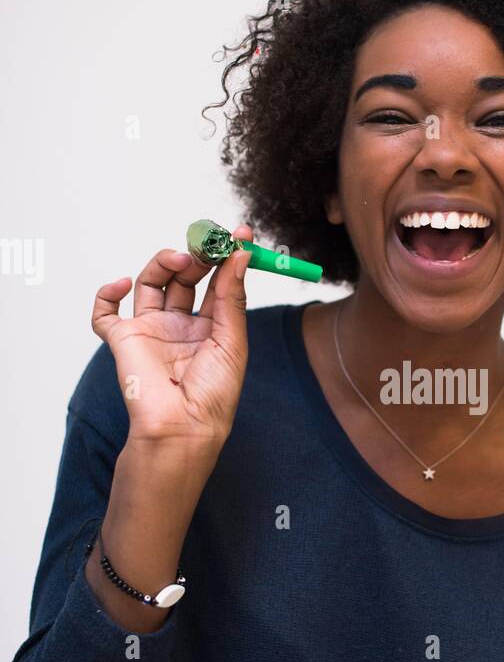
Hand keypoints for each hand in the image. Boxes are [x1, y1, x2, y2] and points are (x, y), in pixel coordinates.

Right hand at [91, 224, 253, 450]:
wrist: (181, 428)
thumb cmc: (213, 395)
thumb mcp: (232, 341)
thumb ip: (232, 297)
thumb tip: (240, 255)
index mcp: (210, 329)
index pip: (217, 283)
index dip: (226, 258)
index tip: (239, 234)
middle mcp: (179, 326)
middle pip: (184, 278)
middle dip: (196, 257)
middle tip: (207, 245)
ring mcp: (150, 332)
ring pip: (149, 284)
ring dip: (162, 263)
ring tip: (179, 260)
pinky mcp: (122, 340)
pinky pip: (105, 312)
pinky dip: (107, 293)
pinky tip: (124, 283)